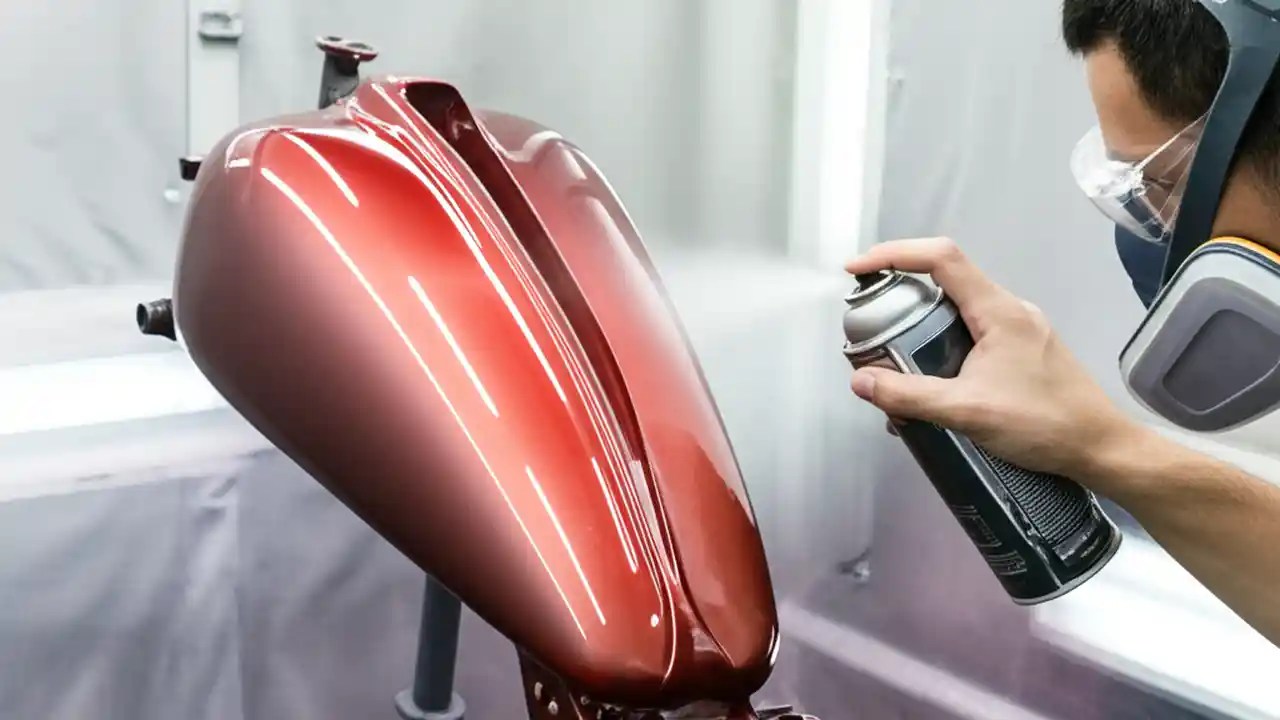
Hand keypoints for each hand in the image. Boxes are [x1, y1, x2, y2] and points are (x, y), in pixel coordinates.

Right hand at [845, 237, 1139, 479]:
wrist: (1101, 448)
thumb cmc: (1043, 423)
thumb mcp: (967, 411)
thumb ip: (910, 396)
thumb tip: (861, 381)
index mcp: (999, 310)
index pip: (941, 258)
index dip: (894, 254)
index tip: (858, 270)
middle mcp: (1010, 310)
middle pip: (945, 281)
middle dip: (901, 296)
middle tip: (870, 322)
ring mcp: (1019, 331)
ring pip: (958, 312)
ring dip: (921, 328)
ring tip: (896, 364)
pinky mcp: (1022, 353)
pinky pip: (972, 335)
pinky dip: (942, 348)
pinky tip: (932, 385)